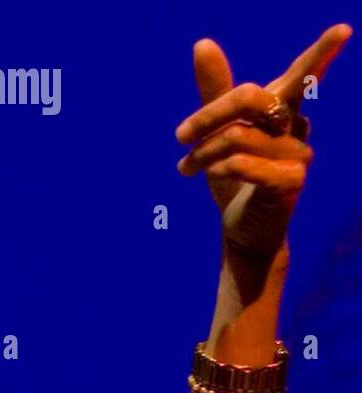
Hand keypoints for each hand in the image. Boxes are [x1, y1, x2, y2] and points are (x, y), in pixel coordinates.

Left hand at [174, 24, 351, 261]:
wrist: (241, 230)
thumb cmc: (233, 178)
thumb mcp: (217, 133)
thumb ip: (214, 91)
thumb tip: (202, 42)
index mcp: (283, 110)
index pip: (301, 75)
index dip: (322, 52)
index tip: (344, 30)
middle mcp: (296, 127)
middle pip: (252, 98)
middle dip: (209, 114)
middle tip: (180, 136)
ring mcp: (297, 155)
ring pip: (238, 136)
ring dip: (203, 152)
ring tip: (188, 167)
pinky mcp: (289, 183)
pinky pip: (247, 163)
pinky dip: (222, 167)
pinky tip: (212, 173)